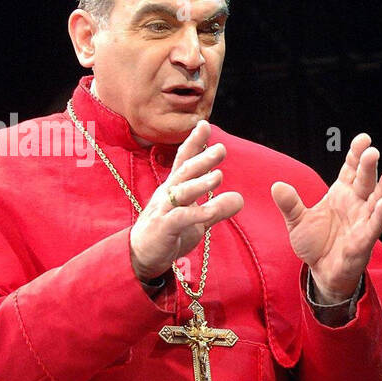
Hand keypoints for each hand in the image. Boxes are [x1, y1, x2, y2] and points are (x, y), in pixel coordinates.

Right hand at [129, 120, 244, 280]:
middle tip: (222, 149)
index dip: (194, 143)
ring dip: (201, 183)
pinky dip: (197, 213)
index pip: (184, 161)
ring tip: (219, 176)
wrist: (141, 256)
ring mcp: (164, 210)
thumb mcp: (197, 220)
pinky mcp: (163, 228)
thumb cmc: (169, 234)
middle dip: (202, 159)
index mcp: (174, 188)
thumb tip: (240, 198)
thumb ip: (217, 209)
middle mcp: (168, 194)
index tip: (204, 124)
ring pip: (182, 192)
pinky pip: (181, 218)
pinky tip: (212, 211)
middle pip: (185, 172)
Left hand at [271, 133, 381, 302]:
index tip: (363, 140)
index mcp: (342, 193)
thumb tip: (276, 186)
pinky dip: (379, 216)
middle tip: (372, 152)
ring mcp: (362, 222)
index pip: (351, 169)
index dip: (357, 154)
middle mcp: (356, 204)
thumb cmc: (315, 243)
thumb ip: (290, 204)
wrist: (321, 272)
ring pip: (376, 201)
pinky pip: (373, 227)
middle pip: (365, 181)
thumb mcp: (297, 221)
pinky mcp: (364, 242)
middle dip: (369, 166)